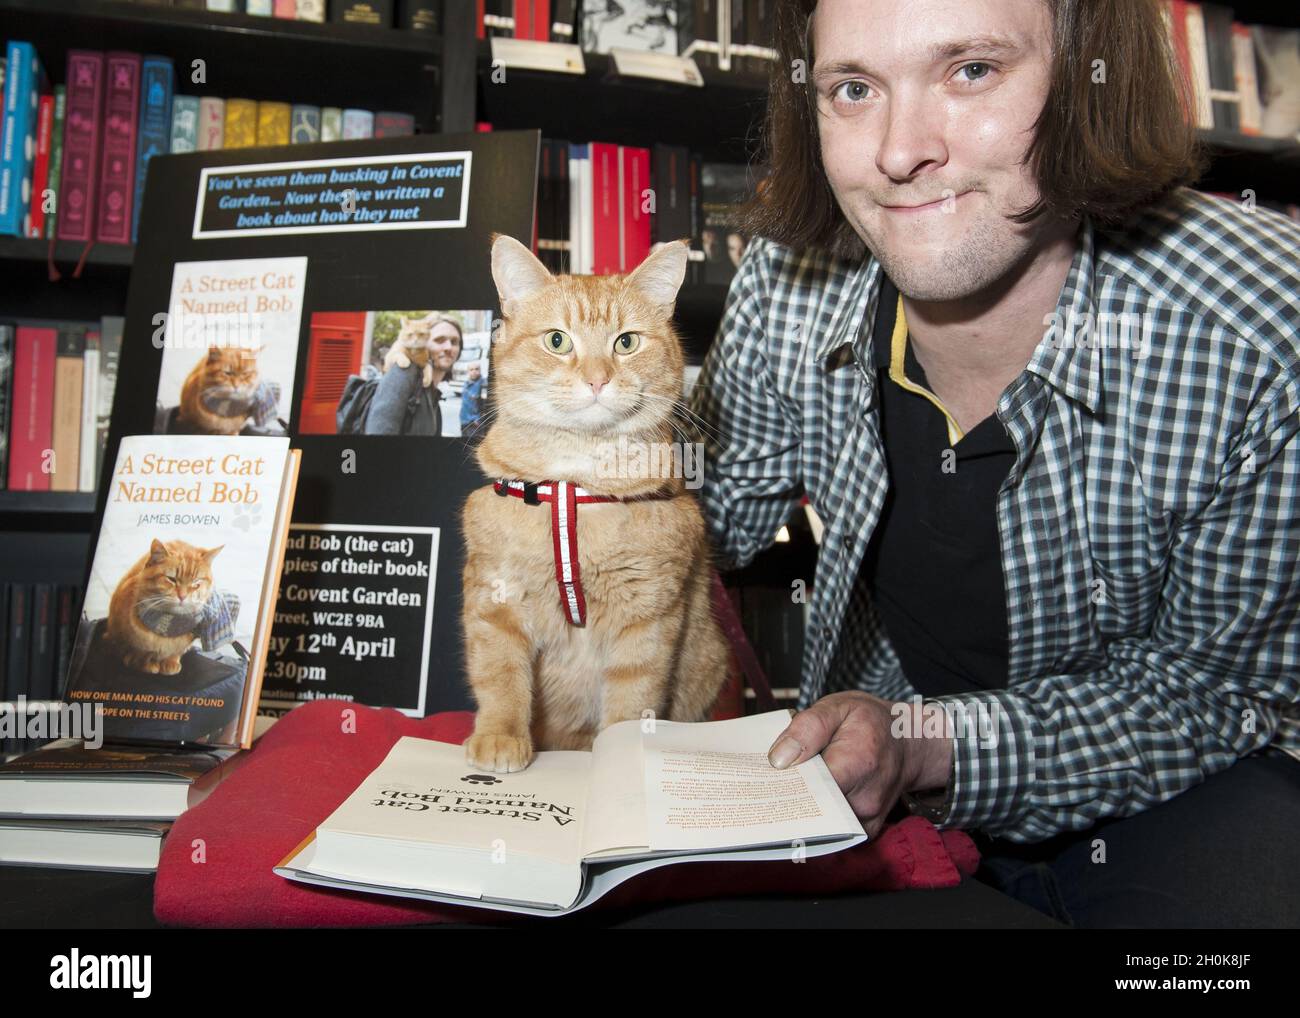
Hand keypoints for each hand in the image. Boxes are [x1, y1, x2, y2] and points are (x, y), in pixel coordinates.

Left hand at [767, 691, 953, 837]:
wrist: (909, 741)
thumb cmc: (872, 722)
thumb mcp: (838, 707)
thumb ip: (807, 728)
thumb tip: (778, 759)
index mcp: (858, 763)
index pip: (809, 788)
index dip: (781, 786)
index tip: (759, 780)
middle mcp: (865, 799)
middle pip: (811, 811)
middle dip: (786, 800)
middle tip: (764, 785)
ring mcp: (867, 819)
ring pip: (819, 825)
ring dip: (800, 808)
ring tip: (784, 788)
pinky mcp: (865, 830)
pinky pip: (831, 831)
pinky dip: (815, 816)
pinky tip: (804, 797)